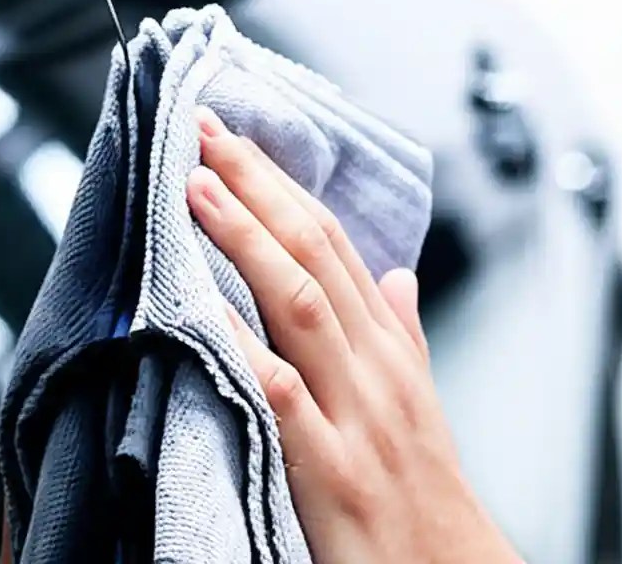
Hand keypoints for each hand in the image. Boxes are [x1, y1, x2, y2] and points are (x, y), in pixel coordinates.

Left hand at [187, 107, 520, 563]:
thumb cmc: (423, 490)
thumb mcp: (418, 401)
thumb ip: (402, 332)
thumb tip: (396, 273)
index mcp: (387, 348)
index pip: (333, 242)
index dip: (282, 185)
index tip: (237, 138)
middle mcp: (373, 367)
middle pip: (313, 254)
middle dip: (258, 186)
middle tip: (206, 131)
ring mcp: (353, 413)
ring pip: (299, 305)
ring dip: (247, 240)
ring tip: (198, 187)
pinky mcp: (328, 468)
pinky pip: (280, 393)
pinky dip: (242, 345)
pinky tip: (200, 306)